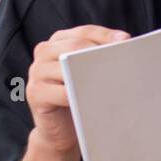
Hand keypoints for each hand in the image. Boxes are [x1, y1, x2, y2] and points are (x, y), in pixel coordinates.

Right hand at [26, 25, 129, 152]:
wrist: (58, 129)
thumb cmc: (77, 97)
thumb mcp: (86, 73)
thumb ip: (97, 59)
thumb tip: (123, 50)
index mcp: (58, 41)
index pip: (84, 31)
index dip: (105, 35)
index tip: (125, 40)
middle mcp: (44, 52)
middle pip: (74, 45)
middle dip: (100, 52)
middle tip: (121, 60)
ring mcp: (37, 72)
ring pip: (66, 67)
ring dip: (91, 74)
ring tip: (112, 80)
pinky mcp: (35, 93)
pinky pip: (60, 92)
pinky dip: (78, 95)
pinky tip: (94, 99)